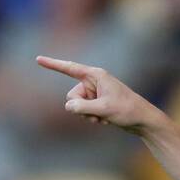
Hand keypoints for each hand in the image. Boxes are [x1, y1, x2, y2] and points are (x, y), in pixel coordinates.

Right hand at [35, 56, 161, 133]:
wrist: (142, 120)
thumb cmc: (127, 110)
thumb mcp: (103, 110)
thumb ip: (83, 107)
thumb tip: (68, 106)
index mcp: (96, 75)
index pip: (69, 68)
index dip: (53, 64)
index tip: (38, 59)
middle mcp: (94, 82)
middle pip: (71, 95)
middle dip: (80, 107)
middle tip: (98, 113)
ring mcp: (95, 93)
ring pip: (77, 106)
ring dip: (87, 115)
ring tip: (104, 117)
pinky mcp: (97, 103)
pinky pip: (84, 111)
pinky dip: (92, 118)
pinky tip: (106, 120)